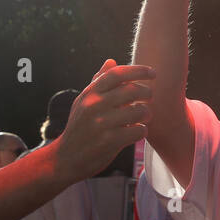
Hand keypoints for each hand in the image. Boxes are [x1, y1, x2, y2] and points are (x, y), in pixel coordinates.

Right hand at [52, 60, 153, 183]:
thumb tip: (111, 61)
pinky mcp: (109, 141)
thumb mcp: (83, 102)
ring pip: (139, 111)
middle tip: (149, 97)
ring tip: (144, 116)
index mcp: (90, 93)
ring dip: (146, 113)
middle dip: (147, 93)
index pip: (117, 74)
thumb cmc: (79, 127)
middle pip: (132, 90)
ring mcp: (102, 124)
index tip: (153, 73)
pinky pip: (138, 130)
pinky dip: (142, 130)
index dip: (138, 70)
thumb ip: (98, 82)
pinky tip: (137, 131)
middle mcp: (94, 105)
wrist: (66, 158)